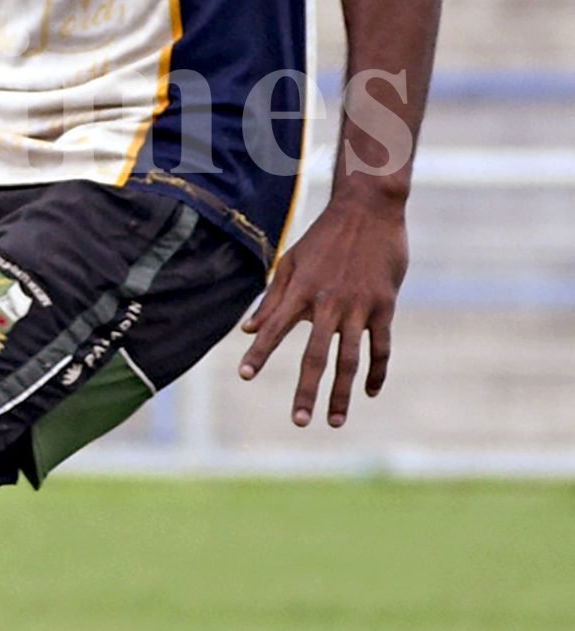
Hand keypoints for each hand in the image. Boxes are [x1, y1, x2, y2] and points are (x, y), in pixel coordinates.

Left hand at [238, 186, 407, 427]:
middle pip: (315, 356)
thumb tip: (246, 330)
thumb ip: (271, 299)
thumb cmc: (324, 237)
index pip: (275, 328)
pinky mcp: (384, 306)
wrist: (369, 209)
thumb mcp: (291, 263)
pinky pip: (381, 347)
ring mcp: (359, 306)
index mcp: (301, 291)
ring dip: (342, 394)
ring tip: (335, 421)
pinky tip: (369, 392)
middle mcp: (328, 303)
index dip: (259, 352)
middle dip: (306, 391)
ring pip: (350, 359)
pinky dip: (376, 372)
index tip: (245, 375)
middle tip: (299, 421)